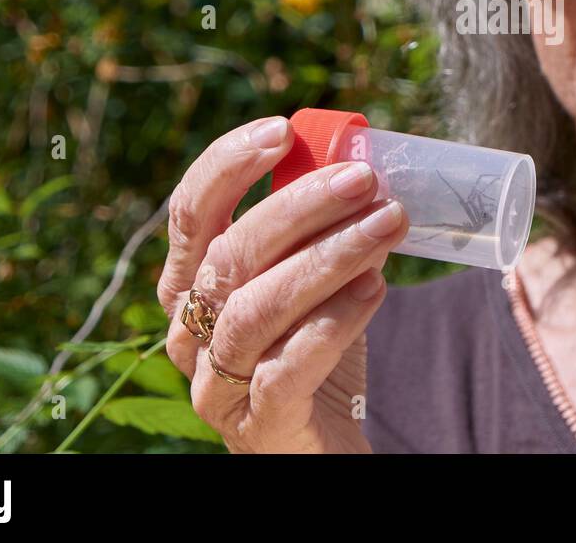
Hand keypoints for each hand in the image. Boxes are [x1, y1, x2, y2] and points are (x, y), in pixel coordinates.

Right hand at [158, 116, 408, 452]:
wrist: (321, 445)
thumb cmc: (311, 348)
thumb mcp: (308, 281)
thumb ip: (316, 232)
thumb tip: (361, 170)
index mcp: (190, 283)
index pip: (191, 212)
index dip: (227, 165)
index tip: (281, 131)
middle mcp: (188, 331)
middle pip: (231, 255)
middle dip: (301, 206)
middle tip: (365, 179)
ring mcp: (217, 384)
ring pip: (256, 309)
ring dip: (327, 257)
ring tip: (387, 225)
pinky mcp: (258, 426)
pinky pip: (285, 370)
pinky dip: (331, 323)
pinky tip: (374, 290)